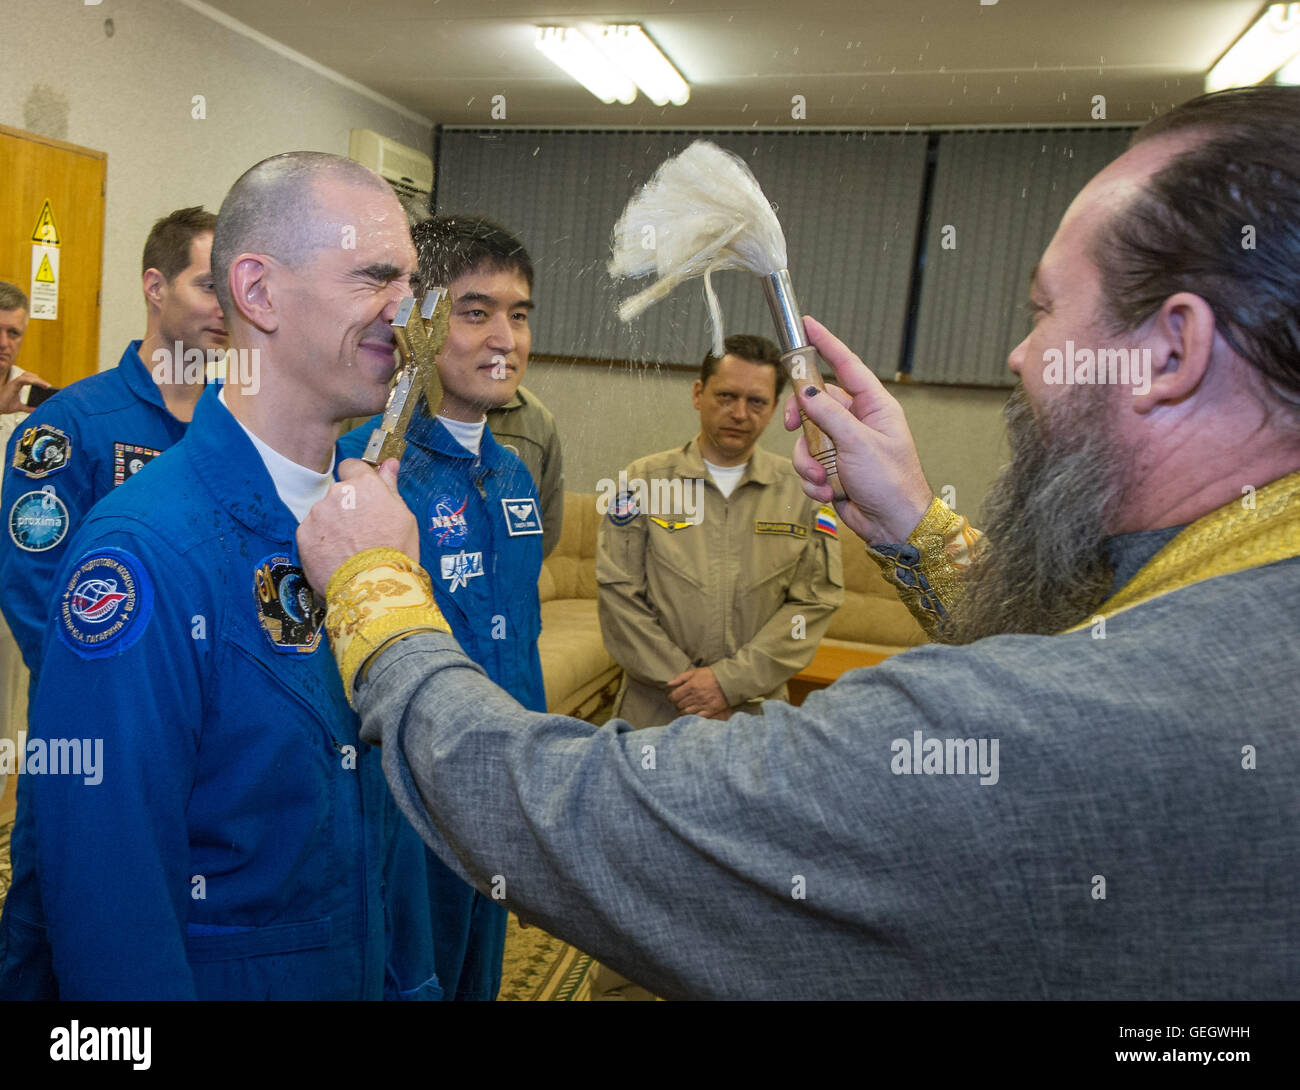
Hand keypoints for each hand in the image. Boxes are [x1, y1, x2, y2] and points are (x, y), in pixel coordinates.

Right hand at [0, 370, 51, 414]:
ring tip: (46, 385)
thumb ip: (28, 408)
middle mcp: (15, 383)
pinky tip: (38, 384)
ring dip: (37, 380)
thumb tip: (37, 410)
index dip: (38, 381)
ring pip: (27, 376)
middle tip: (48, 386)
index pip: (29, 379)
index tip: (47, 386)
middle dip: (39, 379)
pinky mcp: (12, 385)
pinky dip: (31, 381)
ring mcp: (13, 383)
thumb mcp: (19, 407)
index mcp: (17, 386)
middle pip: (29, 376)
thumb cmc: (4, 406)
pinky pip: (22, 379)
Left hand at [297, 458, 418, 591]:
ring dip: (333, 524)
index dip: (358, 479)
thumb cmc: (395, 552)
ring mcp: (318, 514)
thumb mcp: (403, 516)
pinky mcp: (304, 534)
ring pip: (324, 513)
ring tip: (348, 548)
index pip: (352, 466)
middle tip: (361, 530)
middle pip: (338, 492)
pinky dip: (321, 541)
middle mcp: (337, 493)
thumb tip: (389, 464)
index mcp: (364, 484)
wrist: (372, 587)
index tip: (363, 494)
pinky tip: (335, 556)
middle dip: (346, 506)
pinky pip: (313, 532)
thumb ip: (390, 486)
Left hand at [666, 666, 729, 718]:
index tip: (673, 697)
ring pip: (686, 712)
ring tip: (685, 708)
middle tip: (680, 702)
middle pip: (679, 705)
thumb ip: (681, 678)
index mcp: (690, 686)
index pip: (674, 696)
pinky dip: (692, 717)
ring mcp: (702, 705)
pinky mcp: (710, 711)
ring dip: (683, 711)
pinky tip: (692, 714)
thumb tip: (669, 683)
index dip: (672, 698)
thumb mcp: (695, 672)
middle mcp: (695, 697)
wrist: (728, 681)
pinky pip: (697, 717)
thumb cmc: (711, 675)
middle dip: (678, 704)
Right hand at [784, 316, 933, 543]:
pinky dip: (813, 480)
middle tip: (790, 427)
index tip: (807, 325)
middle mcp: (857, 422)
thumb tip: (807, 392)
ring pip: (806, 439)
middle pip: (815, 404)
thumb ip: (830, 415)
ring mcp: (843, 446)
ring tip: (823, 479)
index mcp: (874, 406)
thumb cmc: (891, 481)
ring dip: (808, 462)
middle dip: (800, 420)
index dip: (826, 344)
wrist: (894, 525)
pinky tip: (828, 492)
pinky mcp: (833, 469)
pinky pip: (809, 465)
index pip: (847, 366)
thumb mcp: (859, 443)